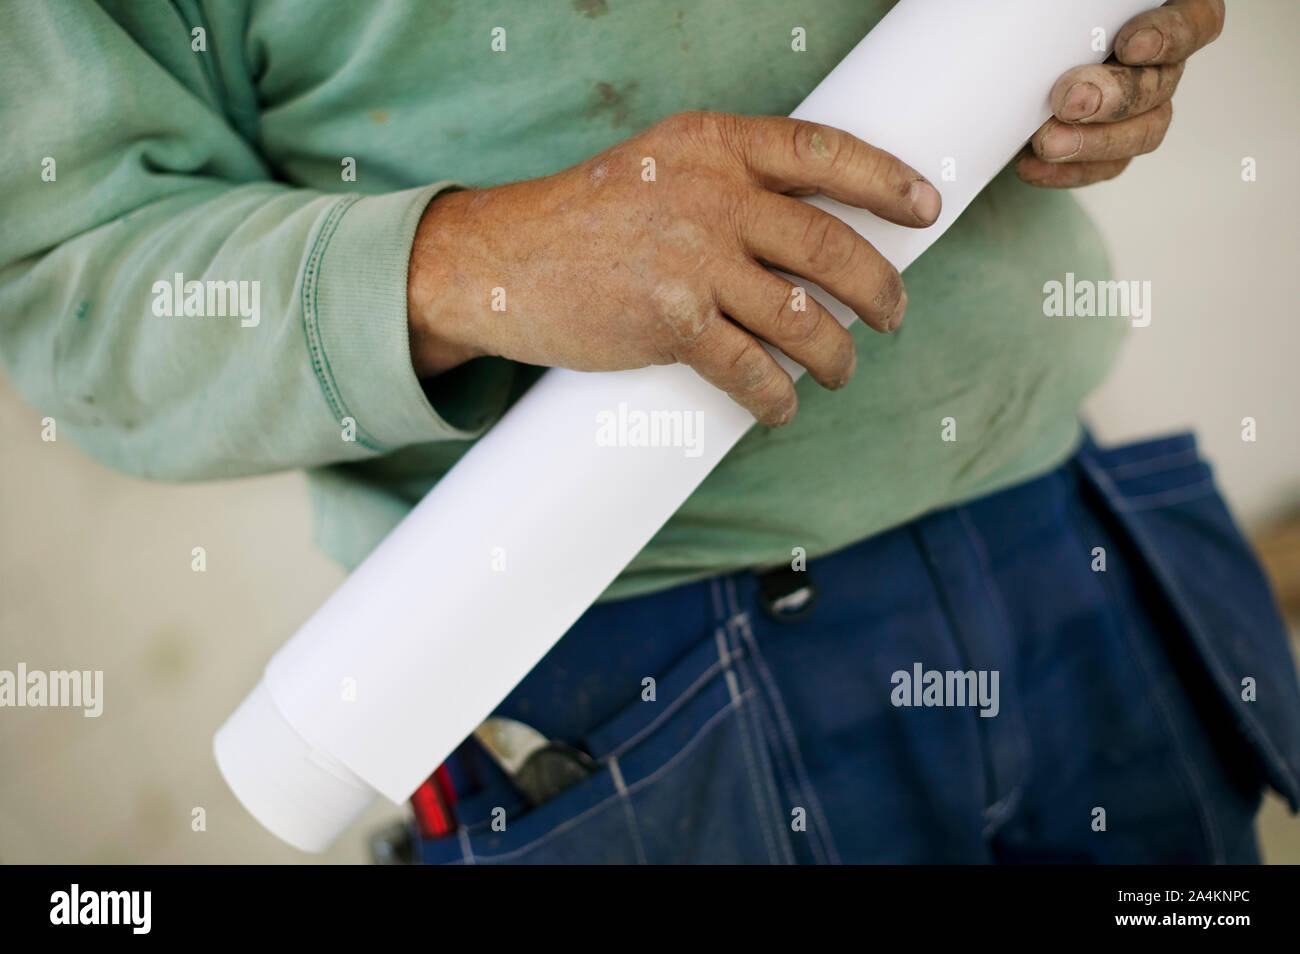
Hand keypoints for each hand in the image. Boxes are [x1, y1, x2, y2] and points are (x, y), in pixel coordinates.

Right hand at [407, 111, 940, 426]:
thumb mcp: (660, 166)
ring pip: (803, 316)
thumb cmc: (586, 217)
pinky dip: (777, 397)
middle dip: (879, 289)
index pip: (823, 152)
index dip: (886, 182)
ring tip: (842, 368)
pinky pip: (751, 369)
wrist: (500, 259)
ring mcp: (690, 259)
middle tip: (893, 314)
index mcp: (712, 143)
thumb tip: (810, 227)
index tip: (925, 210)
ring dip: (837, 354)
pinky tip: (782, 406)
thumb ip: (728, 181)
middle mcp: (709, 194)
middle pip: (829, 246)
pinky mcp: (669, 322)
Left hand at [1016, 0, 1224, 187]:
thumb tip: (1066, 12)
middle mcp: (1159, 63)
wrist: (1013, 67)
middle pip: (1162, 84)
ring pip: (1142, 132)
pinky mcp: (1112, 147)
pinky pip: (1103, 166)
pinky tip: (1034, 165)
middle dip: (1115, 97)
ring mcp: (1140, 109)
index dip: (1170, 37)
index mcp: (1161, 17)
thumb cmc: (1042, 26)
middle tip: (1069, 101)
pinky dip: (1066, 170)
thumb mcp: (1059, 14)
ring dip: (1093, 142)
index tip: (1130, 46)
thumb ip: (1074, 13)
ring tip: (1048, 142)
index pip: (1195, 22)